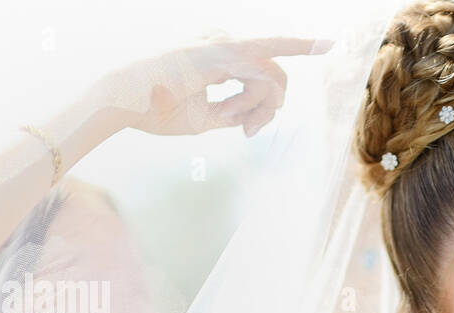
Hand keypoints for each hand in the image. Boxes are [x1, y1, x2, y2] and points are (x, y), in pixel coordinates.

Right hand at [104, 34, 332, 137]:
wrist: (122, 102)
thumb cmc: (158, 109)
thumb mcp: (206, 117)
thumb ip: (237, 112)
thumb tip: (267, 112)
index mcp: (219, 54)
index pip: (266, 56)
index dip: (300, 47)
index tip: (332, 43)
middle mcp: (223, 42)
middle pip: (274, 73)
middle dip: (271, 105)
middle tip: (248, 130)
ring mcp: (221, 43)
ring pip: (270, 76)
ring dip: (259, 107)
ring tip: (234, 123)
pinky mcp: (220, 50)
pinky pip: (261, 71)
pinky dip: (255, 100)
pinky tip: (251, 106)